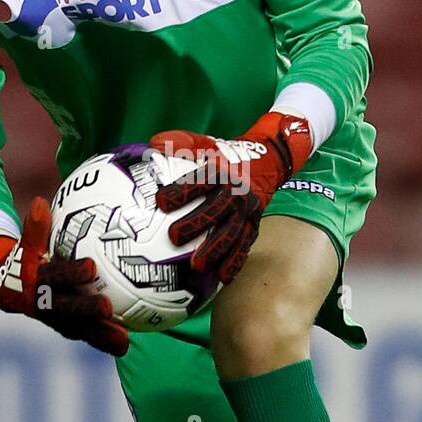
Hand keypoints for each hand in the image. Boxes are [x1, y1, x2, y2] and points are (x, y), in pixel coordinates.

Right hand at [0, 196, 129, 356]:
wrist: (7, 289)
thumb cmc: (26, 259)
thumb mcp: (27, 243)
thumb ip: (35, 227)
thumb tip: (40, 202)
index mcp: (36, 281)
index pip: (54, 276)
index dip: (70, 273)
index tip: (91, 267)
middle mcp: (44, 304)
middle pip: (65, 308)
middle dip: (85, 309)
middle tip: (107, 307)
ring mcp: (55, 320)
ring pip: (78, 328)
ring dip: (99, 334)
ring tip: (123, 338)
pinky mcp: (66, 328)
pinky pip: (85, 337)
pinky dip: (103, 342)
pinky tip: (125, 345)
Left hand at [147, 111, 312, 284]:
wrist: (268, 161)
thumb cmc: (227, 155)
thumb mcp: (207, 143)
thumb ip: (181, 142)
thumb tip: (153, 142)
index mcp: (220, 172)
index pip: (198, 181)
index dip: (180, 191)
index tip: (160, 202)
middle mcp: (235, 193)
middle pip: (214, 209)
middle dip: (195, 224)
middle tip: (174, 237)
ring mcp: (246, 212)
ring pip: (231, 233)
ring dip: (215, 250)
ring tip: (197, 267)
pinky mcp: (253, 226)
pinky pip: (244, 246)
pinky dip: (234, 262)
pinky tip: (222, 278)